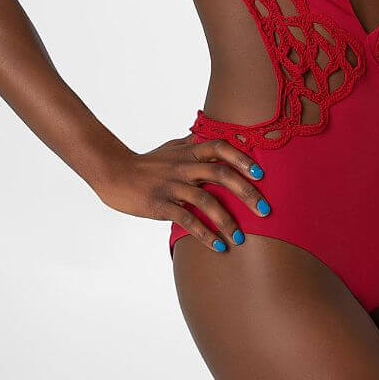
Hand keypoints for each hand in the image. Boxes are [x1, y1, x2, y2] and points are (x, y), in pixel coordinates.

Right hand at [94, 133, 267, 250]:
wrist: (112, 172)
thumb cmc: (146, 162)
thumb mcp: (172, 147)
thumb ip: (193, 142)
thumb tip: (211, 133)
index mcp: (189, 151)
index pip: (221, 148)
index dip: (242, 158)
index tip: (261, 174)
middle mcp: (184, 166)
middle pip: (221, 174)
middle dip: (247, 193)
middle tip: (266, 210)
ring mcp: (171, 185)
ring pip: (205, 200)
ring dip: (226, 220)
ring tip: (241, 237)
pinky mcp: (159, 204)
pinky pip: (185, 219)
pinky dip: (204, 233)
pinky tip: (218, 246)